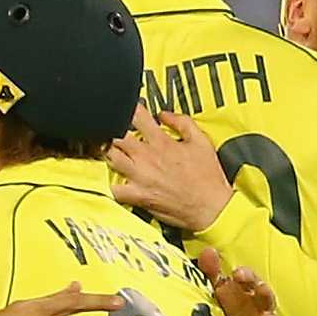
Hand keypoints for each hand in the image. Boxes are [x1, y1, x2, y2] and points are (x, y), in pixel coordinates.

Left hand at [106, 105, 234, 233]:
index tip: (127, 109)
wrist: (210, 206)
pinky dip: (106, 183)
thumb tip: (165, 114)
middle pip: (116, 136)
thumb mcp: (201, 141)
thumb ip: (182, 122)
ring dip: (106, 152)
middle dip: (113, 131)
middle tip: (113, 131)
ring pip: (110, 158)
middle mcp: (147, 158)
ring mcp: (139, 177)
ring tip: (107, 150)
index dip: (129, 109)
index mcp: (161, 142)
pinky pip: (113, 189)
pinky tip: (107, 179)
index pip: (137, 117)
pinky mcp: (137, 196)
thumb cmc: (207, 178)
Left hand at [200, 250, 277, 315]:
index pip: (250, 280)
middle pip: (265, 298)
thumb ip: (211, 272)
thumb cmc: (221, 311)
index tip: (238, 273)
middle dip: (264, 292)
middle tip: (262, 288)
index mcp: (246, 292)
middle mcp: (257, 307)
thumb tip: (208, 251)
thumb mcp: (214, 291)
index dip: (246, 275)